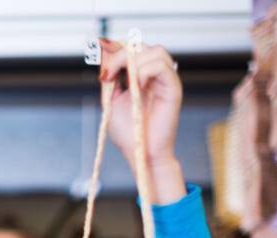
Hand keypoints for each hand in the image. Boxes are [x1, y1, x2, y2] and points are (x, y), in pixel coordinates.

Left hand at [98, 37, 185, 203]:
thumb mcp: (111, 102)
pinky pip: (163, 66)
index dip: (116, 52)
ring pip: (156, 51)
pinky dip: (146, 71)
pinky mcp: (173, 88)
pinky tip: (138, 86)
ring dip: (135, 62)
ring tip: (127, 82)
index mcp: (140, 76)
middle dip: (122, 56)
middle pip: (142, 46)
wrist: (141, 152)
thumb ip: (110, 80)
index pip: (132, 49)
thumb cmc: (129, 132)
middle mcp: (154, 75)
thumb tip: (105, 61)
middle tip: (109, 74)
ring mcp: (165, 80)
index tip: (103, 69)